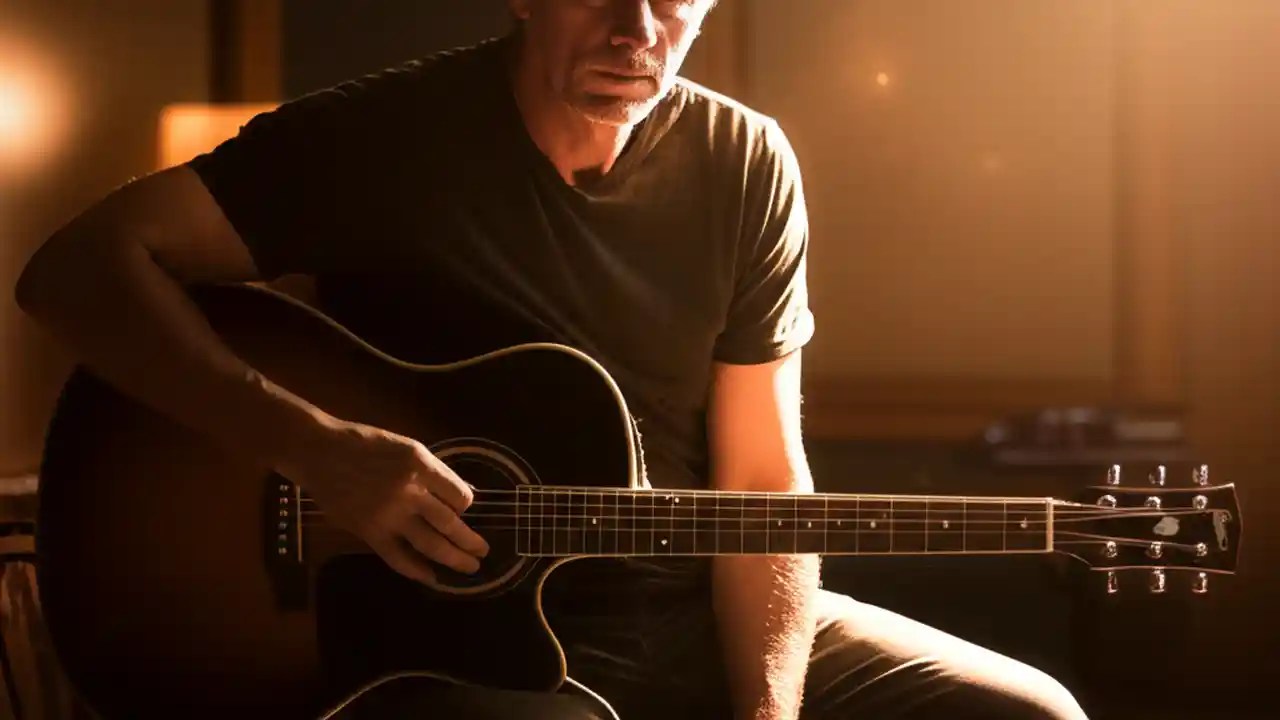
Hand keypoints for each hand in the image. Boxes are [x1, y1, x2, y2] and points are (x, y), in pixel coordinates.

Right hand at [277, 416, 489, 583]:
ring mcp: (388, 515)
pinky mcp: (369, 532)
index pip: (459, 495)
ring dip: (453, 559)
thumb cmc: (366, 444)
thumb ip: (433, 472)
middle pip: (450, 523)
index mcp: (420, 465)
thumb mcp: (407, 447)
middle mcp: (408, 492)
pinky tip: (432, 577)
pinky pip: (398, 558)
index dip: (466, 505)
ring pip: (430, 544)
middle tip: (483, 552)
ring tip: (470, 567)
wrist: (320, 453)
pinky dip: (417, 570)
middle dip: (470, 541)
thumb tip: (461, 496)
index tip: (463, 509)